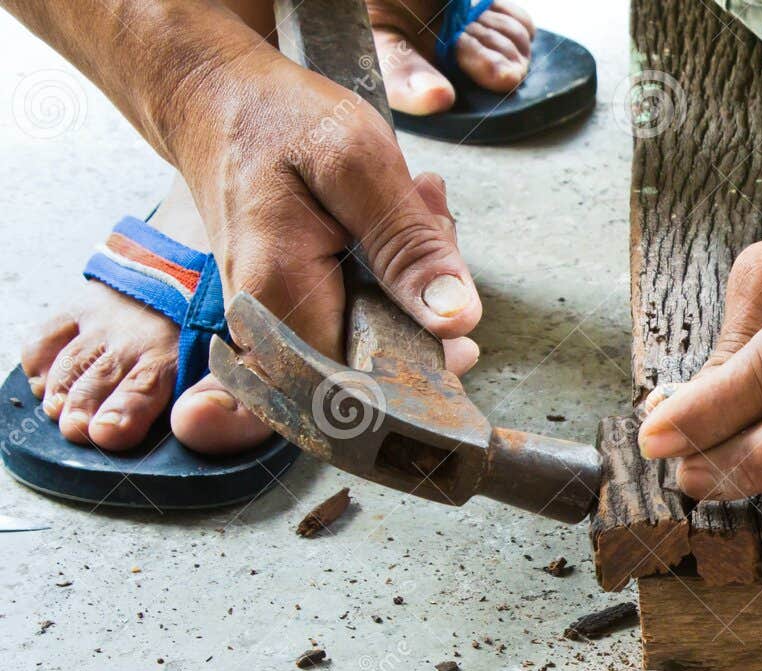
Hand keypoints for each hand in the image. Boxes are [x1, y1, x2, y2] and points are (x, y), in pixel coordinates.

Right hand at [169, 41, 480, 371]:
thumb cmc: (275, 121)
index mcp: (283, 303)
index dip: (430, 366)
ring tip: (416, 204)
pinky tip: (394, 222)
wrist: (213, 99)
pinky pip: (364, 319)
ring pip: (380, 342)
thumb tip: (458, 322)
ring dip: (416, 282)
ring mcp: (280, 326)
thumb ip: (409, 247)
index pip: (374, 389)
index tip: (455, 313)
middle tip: (433, 218)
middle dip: (430, 307)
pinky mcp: (294, 312)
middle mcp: (272, 331)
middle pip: (384, 365)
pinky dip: (394, 277)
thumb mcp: (359, 163)